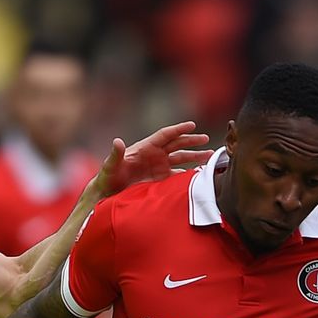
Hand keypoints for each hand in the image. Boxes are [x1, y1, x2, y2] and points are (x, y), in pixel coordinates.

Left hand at [92, 121, 211, 194]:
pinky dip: (188, 174)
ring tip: (210, 156)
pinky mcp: (160, 179)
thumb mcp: (110, 165)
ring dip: (194, 157)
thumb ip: (115, 153)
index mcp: (145, 147)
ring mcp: (159, 166)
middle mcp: (155, 155)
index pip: (165, 135)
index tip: (192, 125)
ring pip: (181, 158)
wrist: (108, 192)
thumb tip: (117, 141)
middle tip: (207, 139)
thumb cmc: (108, 176)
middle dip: (192, 141)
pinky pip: (177, 174)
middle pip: (177, 145)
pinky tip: (199, 175)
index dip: (178, 130)